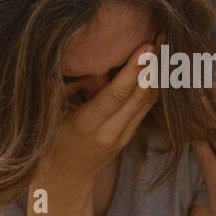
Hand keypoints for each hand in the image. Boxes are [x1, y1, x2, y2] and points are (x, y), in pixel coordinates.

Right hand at [38, 43, 159, 186]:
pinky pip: (145, 106)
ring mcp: (124, 136)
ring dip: (159, 72)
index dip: (134, 70)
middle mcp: (111, 132)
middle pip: (141, 96)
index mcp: (87, 126)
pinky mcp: (130, 135)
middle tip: (165, 36)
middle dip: (155, 65)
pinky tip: (159, 63)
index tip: (147, 47)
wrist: (64, 179)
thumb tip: (75, 58)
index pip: (117, 95)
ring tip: (167, 43)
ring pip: (149, 101)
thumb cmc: (49, 142)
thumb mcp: (48, 116)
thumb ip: (63, 89)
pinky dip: (153, 84)